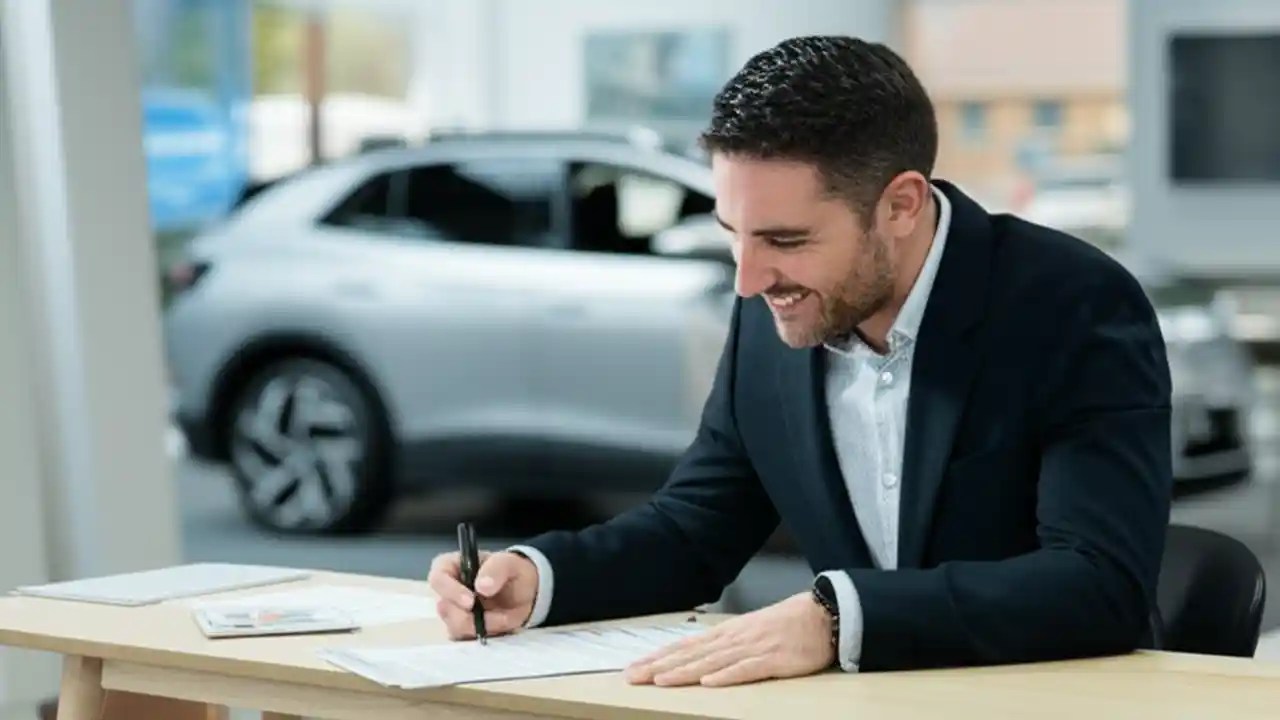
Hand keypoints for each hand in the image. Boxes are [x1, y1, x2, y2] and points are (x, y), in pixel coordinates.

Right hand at [428, 550, 537, 639]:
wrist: (524, 592)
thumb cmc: (510, 570)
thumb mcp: (508, 562)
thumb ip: (496, 569)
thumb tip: (482, 586)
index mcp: (449, 567)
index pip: (438, 579)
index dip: (451, 592)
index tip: (470, 602)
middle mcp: (446, 592)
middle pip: (445, 610)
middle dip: (469, 617)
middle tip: (496, 615)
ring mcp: (453, 614)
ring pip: (456, 628)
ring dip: (482, 626)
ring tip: (504, 617)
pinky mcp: (463, 631)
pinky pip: (467, 641)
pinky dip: (485, 636)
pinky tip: (500, 626)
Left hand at [625, 592, 834, 686]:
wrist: (823, 615)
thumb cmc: (787, 624)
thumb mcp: (751, 630)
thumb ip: (726, 643)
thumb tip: (698, 654)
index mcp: (728, 633)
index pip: (686, 646)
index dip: (659, 657)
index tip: (635, 666)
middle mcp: (735, 639)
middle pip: (691, 654)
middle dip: (659, 666)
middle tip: (632, 676)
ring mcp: (753, 648)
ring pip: (711, 662)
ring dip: (684, 671)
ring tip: (660, 680)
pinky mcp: (774, 659)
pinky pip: (747, 669)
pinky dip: (727, 675)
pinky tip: (709, 682)